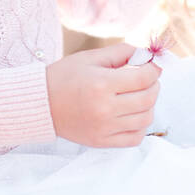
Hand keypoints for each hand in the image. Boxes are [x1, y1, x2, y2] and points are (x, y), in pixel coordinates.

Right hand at [45, 43, 162, 147]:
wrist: (40, 105)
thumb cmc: (64, 77)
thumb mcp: (89, 58)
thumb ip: (120, 52)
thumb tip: (146, 55)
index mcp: (101, 84)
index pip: (144, 78)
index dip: (154, 69)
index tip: (152, 65)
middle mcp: (105, 108)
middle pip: (148, 98)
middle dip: (154, 85)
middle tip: (148, 79)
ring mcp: (104, 128)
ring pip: (145, 119)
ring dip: (149, 105)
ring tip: (139, 95)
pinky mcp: (102, 141)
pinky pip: (135, 137)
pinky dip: (141, 126)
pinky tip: (132, 114)